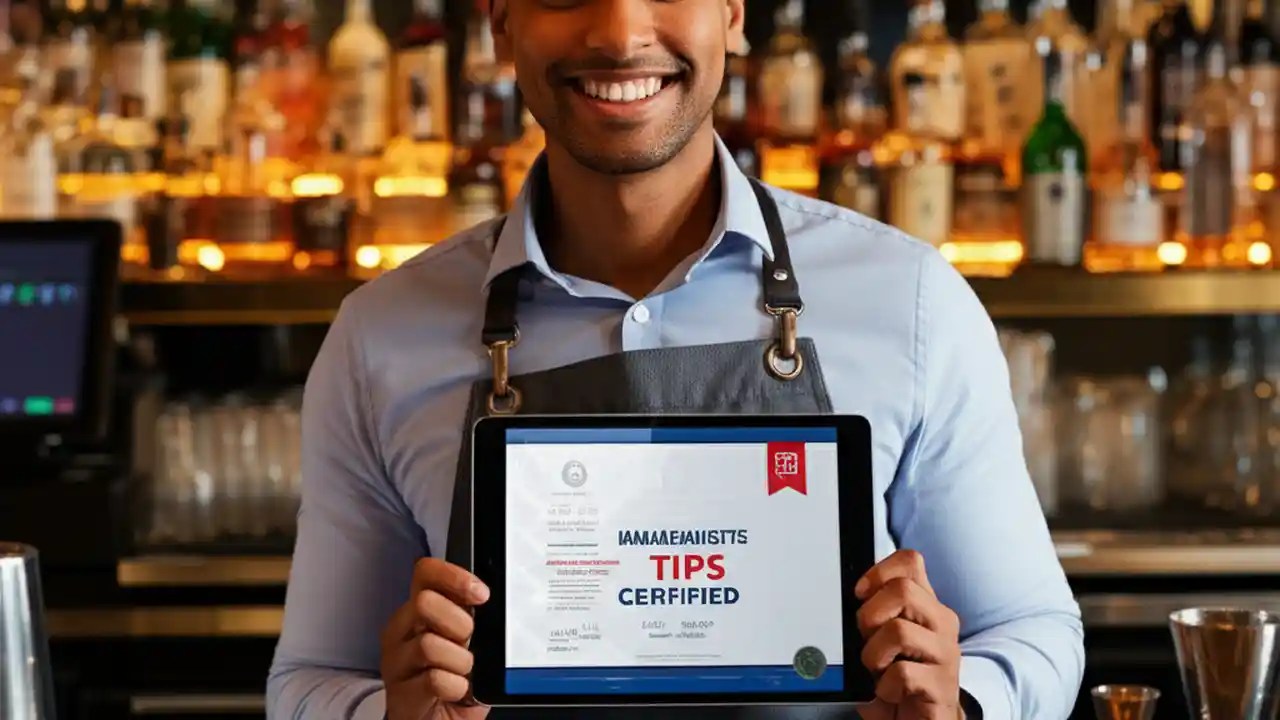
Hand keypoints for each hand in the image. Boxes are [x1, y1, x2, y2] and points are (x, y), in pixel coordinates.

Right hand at [381, 558, 491, 719]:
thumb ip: (467, 616)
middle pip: (425, 603)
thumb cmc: (453, 681)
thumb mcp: (463, 641)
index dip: (454, 577)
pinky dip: (455, 687)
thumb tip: (483, 597)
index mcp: (416, 612)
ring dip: (459, 662)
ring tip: (461, 674)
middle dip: (459, 624)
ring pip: (429, 644)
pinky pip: (434, 679)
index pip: (425, 573)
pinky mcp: (401, 695)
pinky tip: (455, 691)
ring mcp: (396, 664)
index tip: (480, 594)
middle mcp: (400, 632)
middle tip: (467, 644)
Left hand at [854, 550, 962, 719]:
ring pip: (899, 631)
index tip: (860, 594)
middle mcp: (941, 623)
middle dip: (870, 615)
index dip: (879, 572)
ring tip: (879, 670)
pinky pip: (901, 673)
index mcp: (926, 605)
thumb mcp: (884, 637)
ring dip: (874, 655)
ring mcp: (945, 654)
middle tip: (868, 641)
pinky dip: (884, 685)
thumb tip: (852, 594)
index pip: (910, 562)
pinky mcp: (942, 685)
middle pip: (902, 590)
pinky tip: (890, 691)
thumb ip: (875, 611)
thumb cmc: (898, 676)